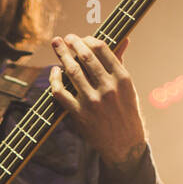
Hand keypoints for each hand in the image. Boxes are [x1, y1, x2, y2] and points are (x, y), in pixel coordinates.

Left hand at [49, 33, 147, 173]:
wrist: (125, 145)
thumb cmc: (126, 112)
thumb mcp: (128, 88)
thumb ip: (120, 63)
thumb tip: (124, 37)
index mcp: (122, 78)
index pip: (101, 49)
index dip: (88, 39)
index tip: (81, 38)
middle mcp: (108, 88)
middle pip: (85, 56)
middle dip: (72, 43)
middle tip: (64, 38)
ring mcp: (93, 101)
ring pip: (72, 71)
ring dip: (61, 54)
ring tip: (56, 45)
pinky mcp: (79, 114)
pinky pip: (60, 92)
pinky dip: (55, 79)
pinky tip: (54, 71)